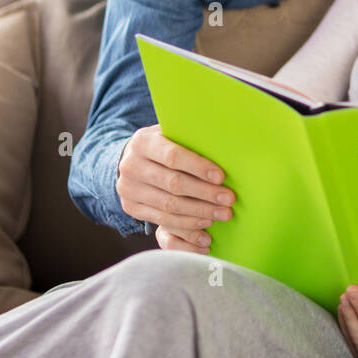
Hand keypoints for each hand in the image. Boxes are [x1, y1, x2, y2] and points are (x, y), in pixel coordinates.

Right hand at [116, 125, 234, 252]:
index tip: (221, 177)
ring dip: (200, 212)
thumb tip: (226, 149)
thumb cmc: (164, 145)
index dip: (198, 167)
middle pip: (173, 184)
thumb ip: (191, 139)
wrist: (133, 160)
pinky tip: (205, 222)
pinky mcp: (130, 207)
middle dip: (205, 193)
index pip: (173, 156)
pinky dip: (186, 223)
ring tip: (222, 213)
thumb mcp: (172, 134)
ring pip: (169, 205)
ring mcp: (128, 189)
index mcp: (143, 142)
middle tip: (229, 199)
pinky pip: (162, 219)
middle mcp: (131, 166)